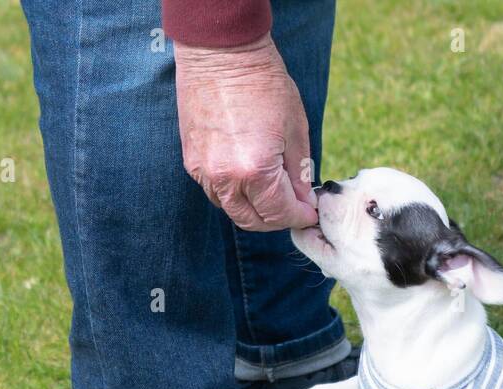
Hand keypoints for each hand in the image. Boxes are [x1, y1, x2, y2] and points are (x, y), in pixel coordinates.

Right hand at [174, 33, 317, 230]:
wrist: (222, 52)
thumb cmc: (263, 83)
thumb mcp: (295, 129)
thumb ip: (299, 172)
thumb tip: (304, 200)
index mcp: (255, 170)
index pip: (279, 214)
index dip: (299, 216)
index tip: (310, 211)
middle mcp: (225, 178)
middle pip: (253, 220)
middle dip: (277, 219)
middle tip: (294, 208)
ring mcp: (204, 171)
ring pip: (231, 209)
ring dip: (254, 209)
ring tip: (273, 194)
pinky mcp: (192, 161)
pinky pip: (215, 191)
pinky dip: (234, 194)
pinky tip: (249, 179)